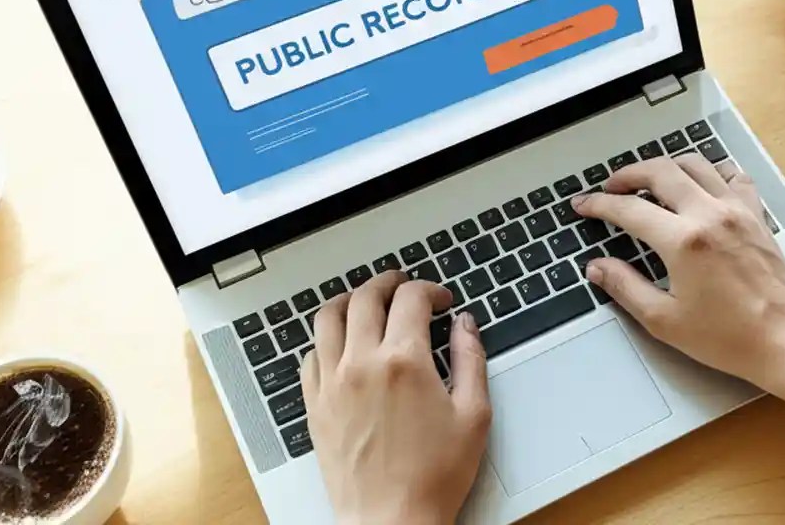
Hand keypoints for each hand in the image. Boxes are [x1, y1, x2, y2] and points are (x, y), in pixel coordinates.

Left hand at [302, 272, 491, 524]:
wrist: (391, 520)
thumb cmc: (433, 477)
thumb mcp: (474, 414)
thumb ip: (471, 359)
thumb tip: (465, 325)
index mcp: (404, 362)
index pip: (411, 298)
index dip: (430, 289)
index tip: (440, 300)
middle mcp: (362, 364)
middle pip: (366, 297)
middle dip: (389, 282)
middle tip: (402, 284)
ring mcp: (332, 384)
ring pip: (328, 317)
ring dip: (349, 299)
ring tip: (364, 300)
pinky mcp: (315, 405)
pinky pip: (310, 355)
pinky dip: (326, 338)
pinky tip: (340, 343)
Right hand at [572, 155, 784, 391]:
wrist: (784, 339)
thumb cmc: (727, 337)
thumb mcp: (664, 320)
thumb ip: (626, 287)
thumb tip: (597, 267)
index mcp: (683, 241)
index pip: (629, 209)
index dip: (600, 204)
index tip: (584, 205)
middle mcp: (709, 215)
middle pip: (660, 171)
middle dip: (628, 174)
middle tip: (611, 187)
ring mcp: (737, 210)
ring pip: (695, 164)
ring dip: (666, 167)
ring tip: (650, 181)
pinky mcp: (757, 215)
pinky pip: (733, 176)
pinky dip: (712, 172)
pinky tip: (702, 185)